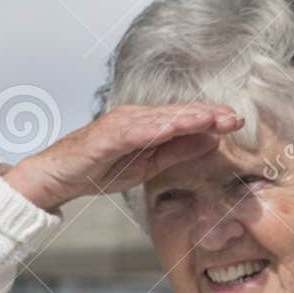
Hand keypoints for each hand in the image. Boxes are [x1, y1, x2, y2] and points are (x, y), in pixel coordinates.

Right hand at [0, 102, 242, 212]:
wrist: (56, 178)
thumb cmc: (99, 170)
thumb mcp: (149, 166)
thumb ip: (178, 152)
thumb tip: (211, 141)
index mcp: (148, 125)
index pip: (185, 119)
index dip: (211, 119)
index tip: (237, 121)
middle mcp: (135, 118)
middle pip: (177, 114)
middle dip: (207, 114)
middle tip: (235, 117)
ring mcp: (119, 125)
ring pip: (159, 118)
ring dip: (186, 117)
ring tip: (212, 117)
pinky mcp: (103, 137)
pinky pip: (131, 131)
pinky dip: (152, 128)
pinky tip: (171, 128)